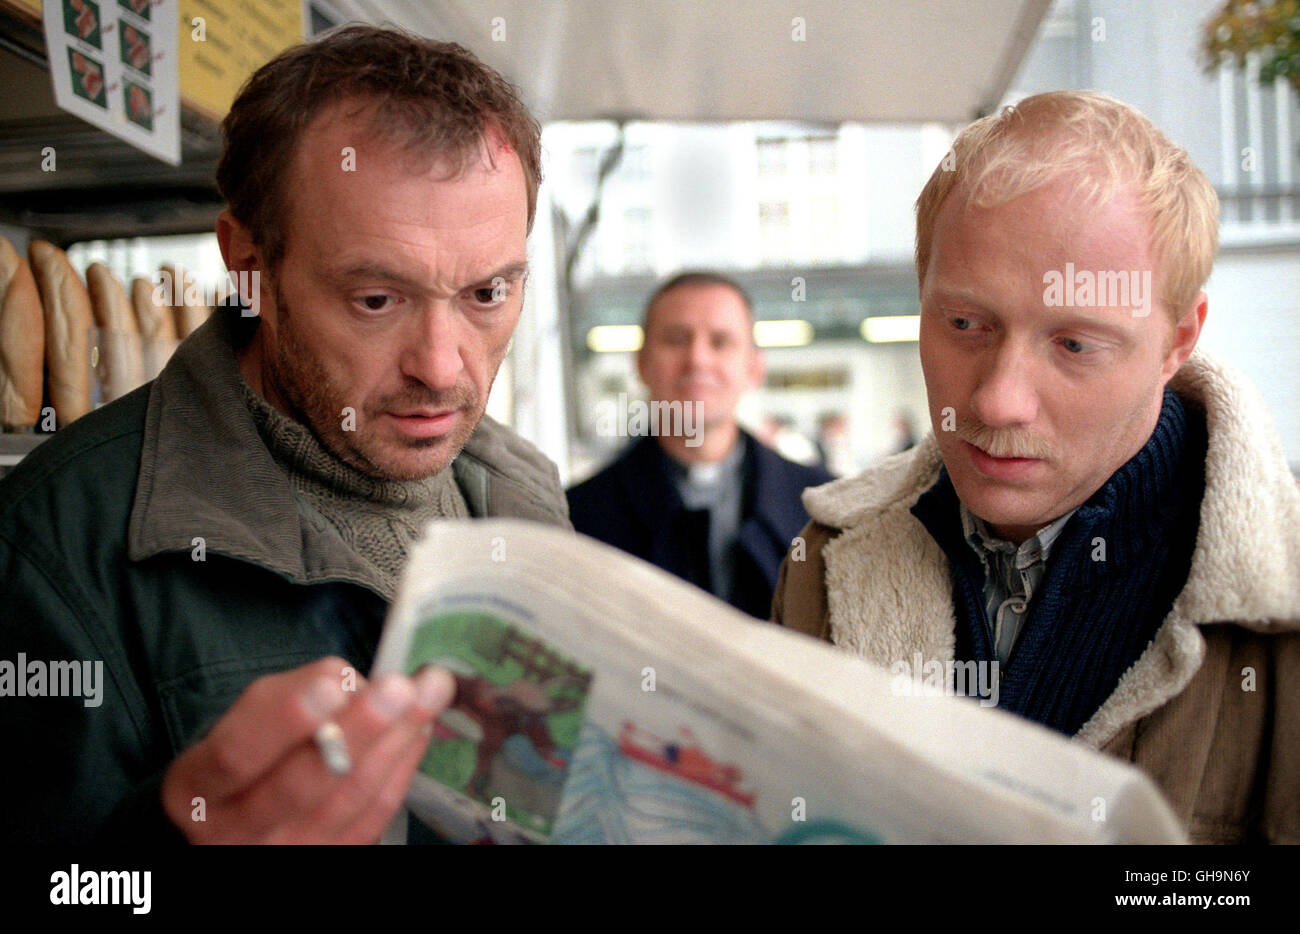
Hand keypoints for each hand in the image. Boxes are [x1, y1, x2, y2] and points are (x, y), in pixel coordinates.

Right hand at [161, 656, 453, 842]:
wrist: (241, 823)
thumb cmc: (247, 758)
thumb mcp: (244, 723)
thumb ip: (287, 700)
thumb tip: (345, 681)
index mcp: (198, 787)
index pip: (236, 754)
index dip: (285, 718)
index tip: (333, 681)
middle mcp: (234, 833)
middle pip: (298, 785)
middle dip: (356, 730)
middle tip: (399, 687)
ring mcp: (286, 853)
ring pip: (346, 801)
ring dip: (395, 742)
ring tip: (428, 694)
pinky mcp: (330, 858)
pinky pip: (373, 817)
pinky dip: (401, 768)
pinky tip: (420, 728)